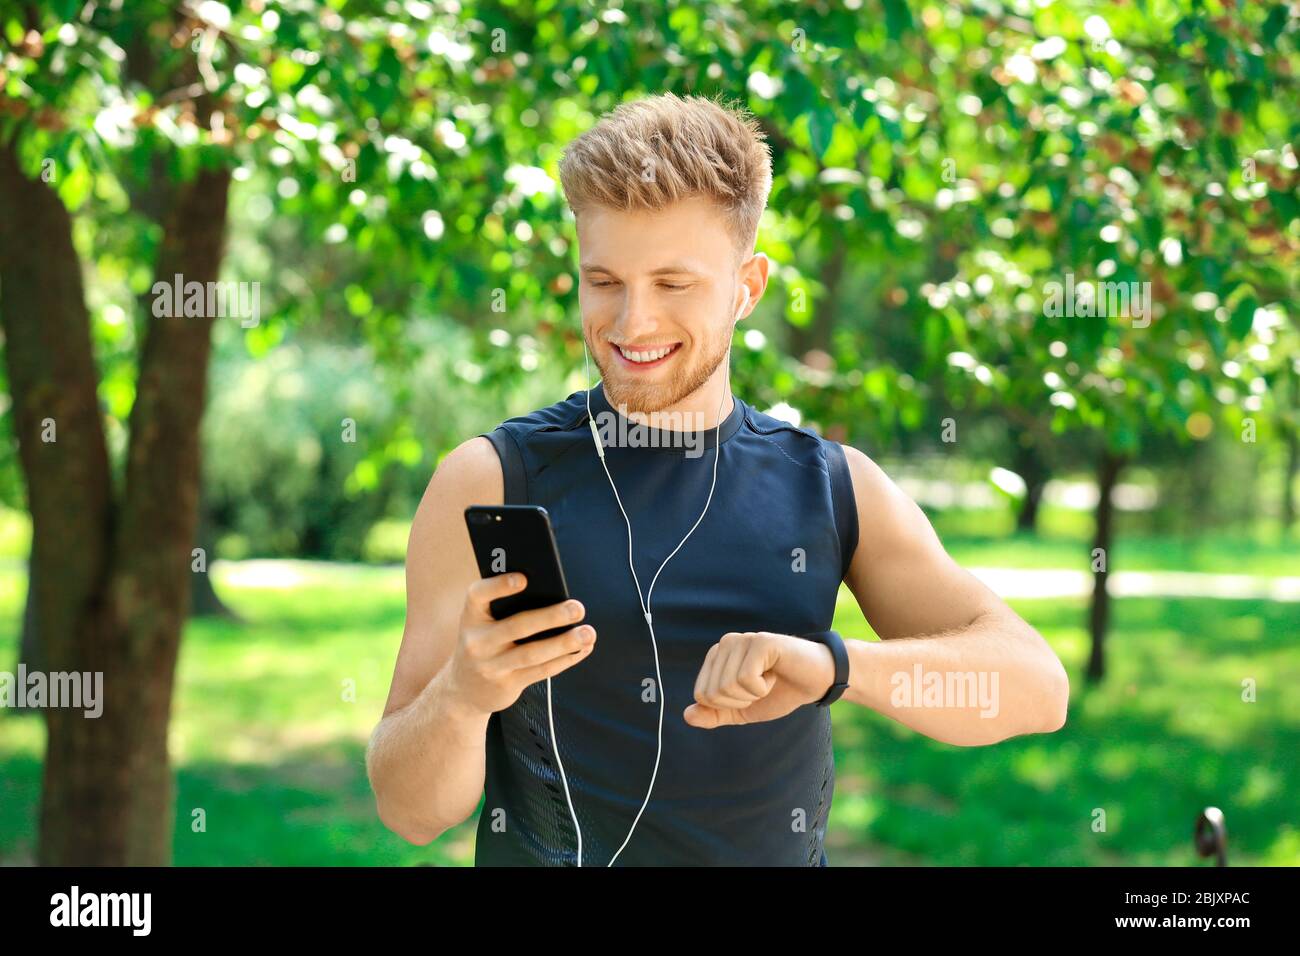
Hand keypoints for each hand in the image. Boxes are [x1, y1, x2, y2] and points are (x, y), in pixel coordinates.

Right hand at [444, 573, 596, 715]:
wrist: (464, 689)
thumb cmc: (484, 641)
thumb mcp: (483, 622)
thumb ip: (506, 606)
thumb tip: (554, 594)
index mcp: (471, 615)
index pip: (478, 595)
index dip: (498, 586)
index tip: (524, 578)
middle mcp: (477, 641)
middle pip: (517, 626)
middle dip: (551, 617)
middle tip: (578, 608)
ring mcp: (491, 666)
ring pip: (532, 653)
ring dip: (564, 643)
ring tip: (588, 632)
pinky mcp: (507, 685)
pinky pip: (541, 671)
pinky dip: (565, 659)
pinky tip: (583, 648)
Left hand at [683, 631, 834, 728]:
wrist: (816, 682)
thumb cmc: (780, 692)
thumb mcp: (743, 710)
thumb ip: (715, 714)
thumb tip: (687, 716)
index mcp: (717, 657)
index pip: (702, 696)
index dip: (728, 706)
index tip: (749, 694)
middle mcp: (725, 643)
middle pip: (712, 693)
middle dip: (740, 701)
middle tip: (761, 687)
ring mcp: (742, 640)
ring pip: (728, 687)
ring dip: (753, 694)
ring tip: (769, 678)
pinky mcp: (760, 642)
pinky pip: (746, 679)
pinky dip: (763, 687)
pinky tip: (775, 673)